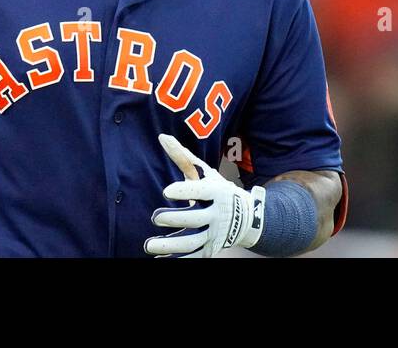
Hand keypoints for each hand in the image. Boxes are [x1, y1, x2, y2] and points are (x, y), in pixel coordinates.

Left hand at [144, 133, 265, 257]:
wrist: (249, 218)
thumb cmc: (221, 191)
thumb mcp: (207, 173)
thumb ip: (184, 157)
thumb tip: (162, 137)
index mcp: (218, 192)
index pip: (202, 191)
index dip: (185, 191)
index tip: (166, 191)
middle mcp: (219, 214)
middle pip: (196, 218)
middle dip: (176, 219)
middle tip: (156, 218)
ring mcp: (216, 234)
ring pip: (193, 242)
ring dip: (170, 246)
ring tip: (149, 245)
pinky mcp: (212, 249)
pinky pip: (194, 256)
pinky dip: (177, 260)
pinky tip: (157, 259)